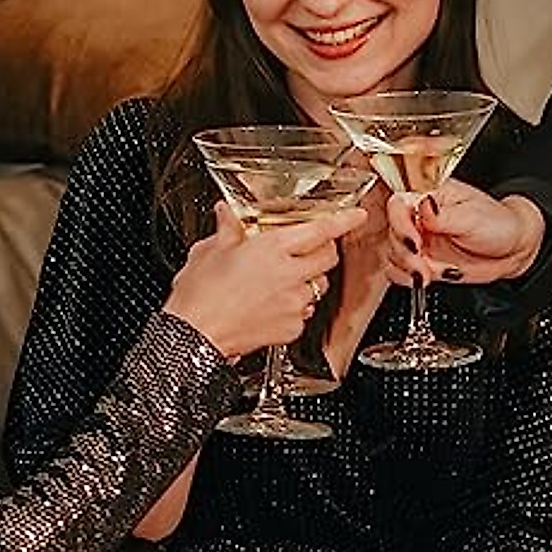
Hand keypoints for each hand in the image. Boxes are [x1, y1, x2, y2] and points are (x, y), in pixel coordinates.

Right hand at [163, 200, 365, 359]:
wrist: (194, 337)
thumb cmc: (200, 296)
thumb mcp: (210, 251)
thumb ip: (227, 229)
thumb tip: (227, 215)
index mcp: (272, 249)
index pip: (321, 230)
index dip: (344, 220)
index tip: (357, 215)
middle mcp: (289, 275)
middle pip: (328, 257)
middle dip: (323, 249)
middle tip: (308, 248)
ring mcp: (294, 304)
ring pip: (319, 285)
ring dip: (309, 279)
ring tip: (283, 280)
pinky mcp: (292, 329)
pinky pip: (305, 312)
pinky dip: (296, 306)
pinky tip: (272, 304)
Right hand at [383, 183, 544, 287]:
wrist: (512, 251)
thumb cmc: (499, 224)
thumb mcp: (473, 217)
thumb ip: (443, 215)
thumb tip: (423, 206)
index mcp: (429, 196)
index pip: (398, 204)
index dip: (400, 224)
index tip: (415, 242)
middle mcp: (420, 217)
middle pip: (392, 233)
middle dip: (406, 254)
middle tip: (424, 266)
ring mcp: (419, 240)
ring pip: (393, 255)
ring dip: (408, 269)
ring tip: (430, 273)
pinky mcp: (422, 261)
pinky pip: (399, 272)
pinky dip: (408, 279)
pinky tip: (425, 278)